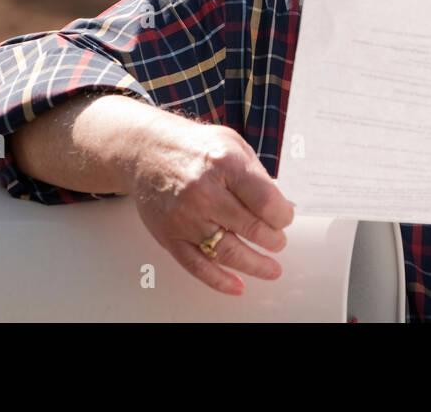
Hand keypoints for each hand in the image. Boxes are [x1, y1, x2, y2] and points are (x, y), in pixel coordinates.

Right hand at [128, 112, 295, 295]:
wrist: (146, 152)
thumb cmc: (193, 148)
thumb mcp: (232, 145)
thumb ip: (256, 175)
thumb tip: (280, 206)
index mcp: (225, 164)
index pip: (266, 202)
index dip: (283, 216)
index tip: (284, 217)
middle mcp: (204, 192)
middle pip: (252, 228)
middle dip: (273, 239)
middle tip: (278, 241)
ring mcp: (185, 217)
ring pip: (228, 252)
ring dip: (255, 265)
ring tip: (271, 269)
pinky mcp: (170, 235)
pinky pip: (197, 265)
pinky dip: (220, 280)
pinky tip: (238, 285)